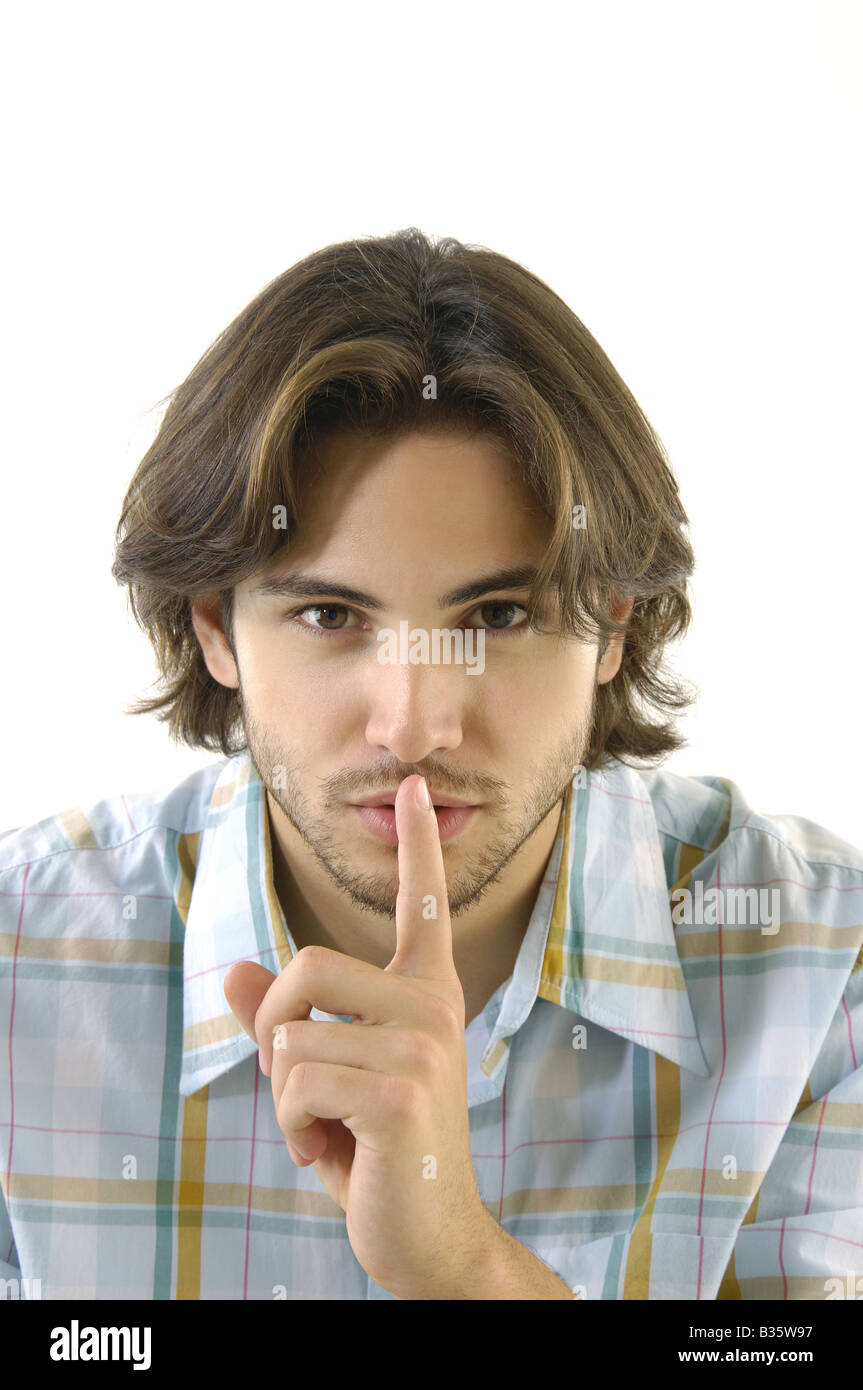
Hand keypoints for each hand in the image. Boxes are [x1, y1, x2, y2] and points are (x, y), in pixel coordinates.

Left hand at [223, 774, 492, 1298]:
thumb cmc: (376, 1152)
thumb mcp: (323, 1081)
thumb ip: (282, 1024)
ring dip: (285, 1097)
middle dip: (277, 1032)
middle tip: (306, 1091)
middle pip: (305, 966)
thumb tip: (233, 972)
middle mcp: (433, 1006)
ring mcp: (424, 1044)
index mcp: (424, 994)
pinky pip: (295, 1081)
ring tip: (328, 1131)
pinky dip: (292, 1127)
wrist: (427, 1237)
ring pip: (290, 1035)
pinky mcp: (402, 1089)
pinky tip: (332, 1154)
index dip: (416, 845)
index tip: (410, 785)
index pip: (423, 905)